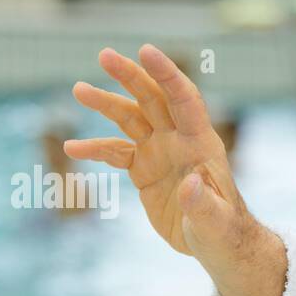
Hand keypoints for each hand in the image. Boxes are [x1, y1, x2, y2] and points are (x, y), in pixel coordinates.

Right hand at [64, 44, 245, 257]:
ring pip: (130, 118)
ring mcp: (159, 151)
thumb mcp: (215, 222)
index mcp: (201, 144)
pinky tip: (73, 149)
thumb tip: (189, 185)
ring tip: (79, 90)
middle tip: (104, 55)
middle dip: (130, 76)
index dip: (167, 75)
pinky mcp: (144, 168)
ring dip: (106, 103)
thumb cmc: (222, 231)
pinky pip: (116, 152)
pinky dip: (95, 149)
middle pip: (153, 99)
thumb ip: (203, 204)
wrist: (214, 244)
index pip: (185, 100)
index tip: (145, 51)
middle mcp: (178, 140)